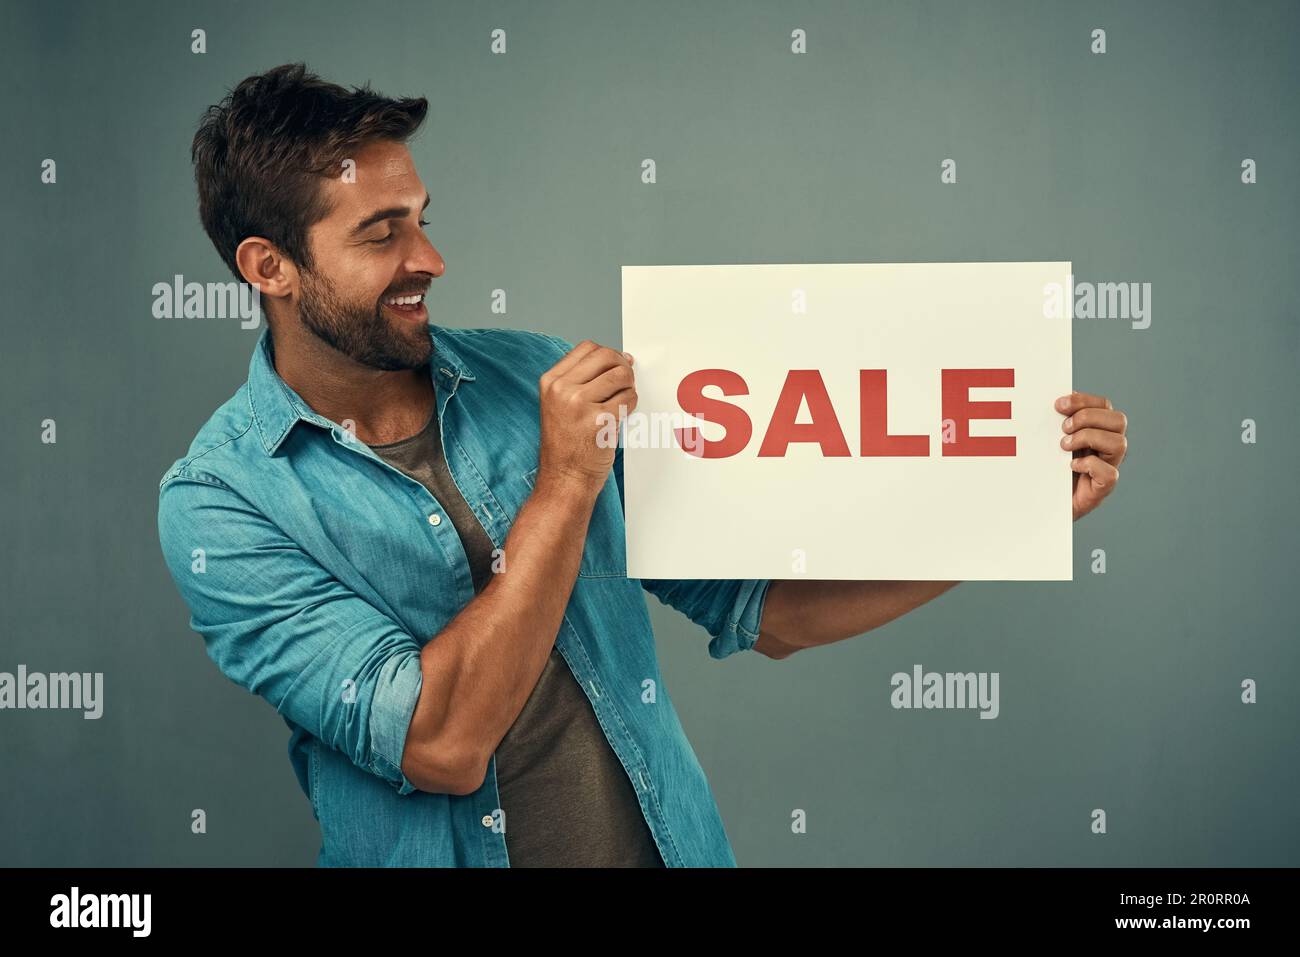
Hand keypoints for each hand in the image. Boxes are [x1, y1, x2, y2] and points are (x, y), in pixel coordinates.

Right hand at [537, 340, 636, 492]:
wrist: (564, 479)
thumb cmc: (567, 445)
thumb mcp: (560, 405)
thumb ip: (584, 380)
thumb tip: (623, 358)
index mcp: (551, 382)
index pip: (587, 347)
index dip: (608, 354)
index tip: (616, 366)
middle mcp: (562, 390)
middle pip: (606, 356)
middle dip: (622, 366)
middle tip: (626, 382)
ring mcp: (579, 404)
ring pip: (620, 375)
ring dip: (629, 385)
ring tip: (623, 400)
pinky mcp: (599, 420)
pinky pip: (628, 398)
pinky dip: (631, 404)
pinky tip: (621, 416)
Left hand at [1056, 390, 1126, 520]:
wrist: (1039, 505)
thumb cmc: (1044, 470)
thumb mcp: (1048, 441)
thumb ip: (1055, 422)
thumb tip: (1057, 401)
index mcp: (1096, 432)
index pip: (1105, 406)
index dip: (1084, 401)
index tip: (1058, 405)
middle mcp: (1106, 449)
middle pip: (1119, 420)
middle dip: (1088, 418)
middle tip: (1063, 428)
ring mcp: (1106, 469)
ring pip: (1120, 444)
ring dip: (1089, 438)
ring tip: (1064, 446)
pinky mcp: (1100, 490)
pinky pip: (1110, 474)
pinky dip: (1090, 465)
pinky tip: (1070, 466)